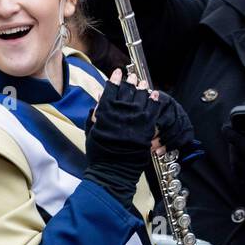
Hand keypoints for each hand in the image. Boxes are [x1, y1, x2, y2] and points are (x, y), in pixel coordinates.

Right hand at [83, 69, 161, 206]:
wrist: (113, 171)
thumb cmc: (99, 153)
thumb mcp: (91, 131)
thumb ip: (95, 114)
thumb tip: (100, 97)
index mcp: (105, 112)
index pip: (110, 89)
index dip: (114, 79)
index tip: (116, 73)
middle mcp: (121, 112)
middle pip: (127, 90)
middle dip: (130, 82)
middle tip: (132, 77)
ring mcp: (135, 119)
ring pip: (141, 97)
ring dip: (142, 88)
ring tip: (143, 84)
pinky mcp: (147, 127)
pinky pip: (153, 109)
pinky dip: (154, 100)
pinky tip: (154, 94)